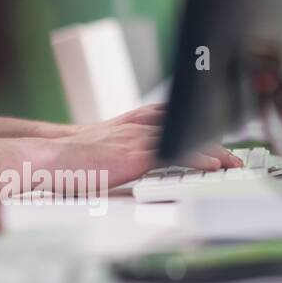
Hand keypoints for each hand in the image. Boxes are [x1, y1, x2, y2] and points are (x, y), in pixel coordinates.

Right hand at [36, 107, 241, 189]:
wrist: (51, 157)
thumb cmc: (72, 159)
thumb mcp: (105, 150)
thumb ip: (124, 151)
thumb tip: (135, 164)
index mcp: (130, 121)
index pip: (172, 116)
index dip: (195, 126)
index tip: (214, 140)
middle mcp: (137, 124)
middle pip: (184, 125)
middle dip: (211, 139)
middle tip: (231, 157)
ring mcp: (137, 137)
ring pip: (185, 137)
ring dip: (212, 150)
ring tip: (230, 163)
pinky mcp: (135, 153)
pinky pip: (174, 153)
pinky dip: (197, 158)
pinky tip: (212, 166)